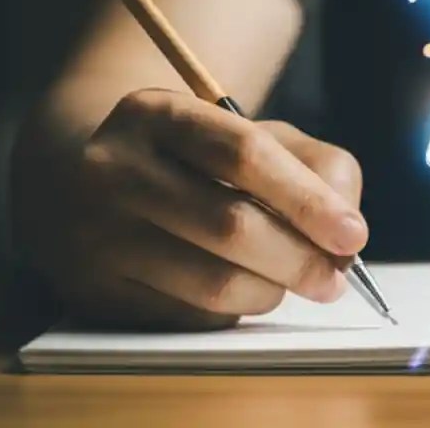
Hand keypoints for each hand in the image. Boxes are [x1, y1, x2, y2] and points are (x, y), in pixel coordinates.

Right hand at [38, 89, 367, 329]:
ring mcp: (95, 234)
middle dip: (300, 258)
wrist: (76, 179)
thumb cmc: (192, 159)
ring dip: (272, 290)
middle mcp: (113, 168)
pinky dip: (233, 311)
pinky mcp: (92, 290)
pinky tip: (241, 289)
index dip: (308, 200)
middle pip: (230, 225)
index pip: (244, 154)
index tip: (353, 235)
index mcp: (155, 113)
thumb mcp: (249, 134)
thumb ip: (314, 164)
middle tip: (337, 277)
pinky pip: (189, 316)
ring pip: (212, 282)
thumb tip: (346, 225)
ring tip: (293, 280)